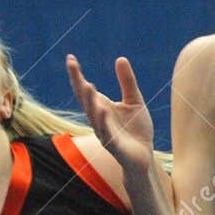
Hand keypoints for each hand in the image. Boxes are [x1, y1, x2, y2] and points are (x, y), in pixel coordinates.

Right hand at [67, 55, 154, 172]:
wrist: (144, 157)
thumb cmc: (136, 130)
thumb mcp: (134, 101)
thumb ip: (127, 82)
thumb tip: (120, 58)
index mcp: (101, 107)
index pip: (85, 90)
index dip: (76, 75)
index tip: (70, 58)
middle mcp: (98, 119)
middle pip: (85, 100)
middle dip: (78, 84)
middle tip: (73, 66)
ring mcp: (104, 133)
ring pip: (93, 116)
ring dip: (90, 101)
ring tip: (88, 85)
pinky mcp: (114, 146)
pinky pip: (107, 133)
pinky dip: (104, 122)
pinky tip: (103, 110)